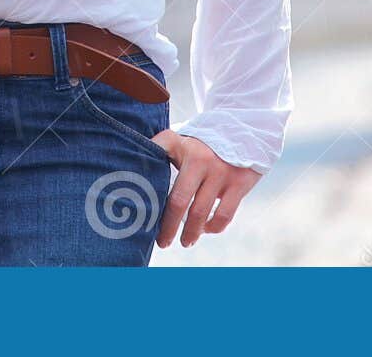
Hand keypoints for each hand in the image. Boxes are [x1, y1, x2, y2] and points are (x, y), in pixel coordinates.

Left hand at [151, 131, 261, 248]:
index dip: (154, 206)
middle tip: (163, 242)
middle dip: (169, 227)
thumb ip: (157, 149)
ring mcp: (223, 174)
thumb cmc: (199, 142)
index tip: (145, 222)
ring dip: (192, 232)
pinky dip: (214, 227)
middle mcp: (204, 163)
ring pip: (203, 213)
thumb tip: (131, 166)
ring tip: (186, 242)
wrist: (239, 129)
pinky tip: (206, 230)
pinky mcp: (240, 184)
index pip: (164, 181)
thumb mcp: (177, 140)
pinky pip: (225, 215)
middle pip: (181, 203)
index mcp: (186, 153)